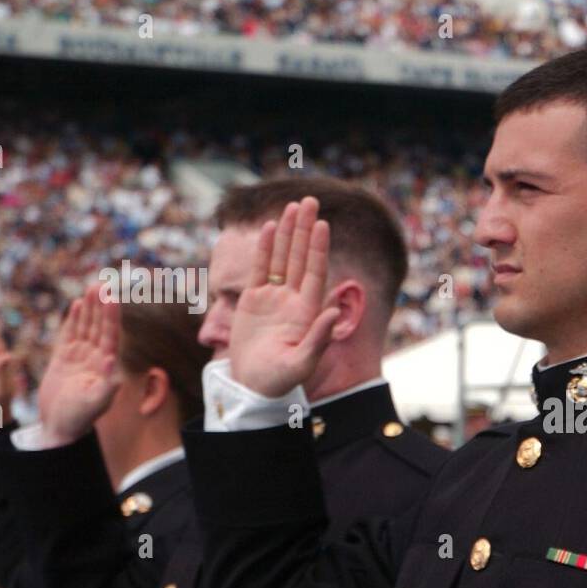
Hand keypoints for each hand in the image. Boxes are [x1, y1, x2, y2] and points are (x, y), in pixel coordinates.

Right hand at [36, 288, 121, 444]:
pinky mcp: (63, 359)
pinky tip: (78, 305)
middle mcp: (95, 359)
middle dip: (101, 306)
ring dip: (89, 309)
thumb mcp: (96, 403)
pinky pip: (70, 335)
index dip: (111, 317)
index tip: (112, 297)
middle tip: (101, 284)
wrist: (60, 428)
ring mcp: (79, 357)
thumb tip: (112, 361)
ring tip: (92, 288)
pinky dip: (74, 320)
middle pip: (99, 327)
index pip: (110, 336)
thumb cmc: (79, 418)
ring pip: (85, 327)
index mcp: (106, 366)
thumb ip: (107, 384)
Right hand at [228, 197, 338, 397]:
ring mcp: (273, 298)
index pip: (315, 272)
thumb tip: (333, 312)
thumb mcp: (302, 363)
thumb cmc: (280, 380)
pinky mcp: (253, 300)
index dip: (319, 248)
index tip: (323, 224)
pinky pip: (260, 268)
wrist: (253, 386)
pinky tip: (270, 227)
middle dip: (305, 229)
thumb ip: (318, 338)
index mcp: (308, 312)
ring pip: (283, 258)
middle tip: (311, 201)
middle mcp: (293, 300)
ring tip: (294, 206)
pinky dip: (265, 249)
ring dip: (288, 233)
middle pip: (301, 257)